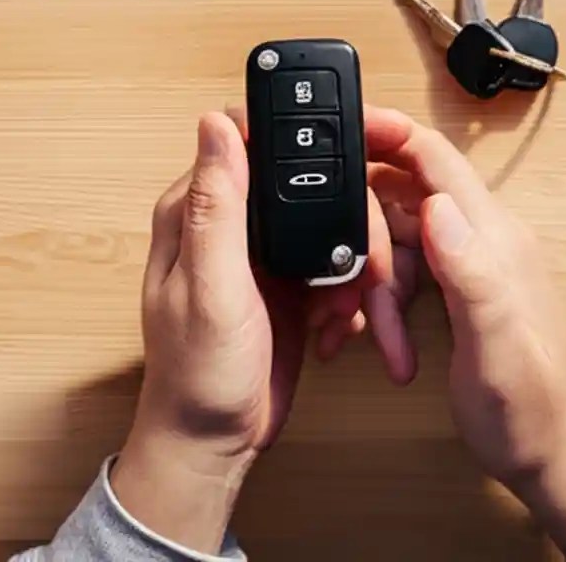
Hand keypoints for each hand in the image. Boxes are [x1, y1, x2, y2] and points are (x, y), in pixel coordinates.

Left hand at [112, 112, 376, 551]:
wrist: (214, 441)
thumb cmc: (197, 374)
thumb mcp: (209, 286)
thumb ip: (215, 205)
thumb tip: (215, 123)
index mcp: (197, 212)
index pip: (251, 139)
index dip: (304, 130)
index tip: (358, 143)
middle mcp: (228, 225)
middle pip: (305, 180)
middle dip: (347, 216)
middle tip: (368, 260)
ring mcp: (261, 254)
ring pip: (328, 223)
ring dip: (351, 262)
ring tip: (345, 304)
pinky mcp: (287, 282)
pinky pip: (334, 263)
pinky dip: (347, 291)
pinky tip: (337, 323)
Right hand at [362, 106, 565, 556]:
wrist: (550, 455)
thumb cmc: (530, 408)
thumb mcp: (497, 345)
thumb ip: (473, 274)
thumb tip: (439, 207)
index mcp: (494, 239)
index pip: (437, 160)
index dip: (391, 132)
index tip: (344, 121)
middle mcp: (483, 241)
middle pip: (405, 196)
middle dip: (364, 229)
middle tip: (341, 273)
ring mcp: (470, 266)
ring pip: (398, 240)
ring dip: (372, 280)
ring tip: (370, 334)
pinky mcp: (458, 292)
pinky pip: (405, 273)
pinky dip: (382, 300)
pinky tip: (381, 340)